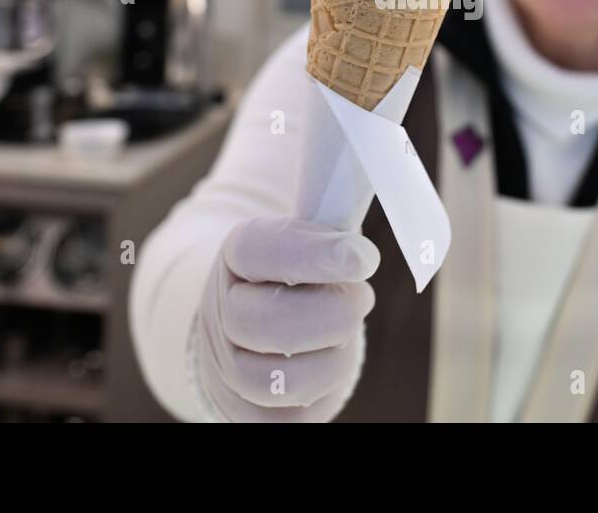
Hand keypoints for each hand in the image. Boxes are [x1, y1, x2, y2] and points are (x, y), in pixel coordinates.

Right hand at [193, 216, 378, 421]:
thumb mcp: (315, 236)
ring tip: (344, 336)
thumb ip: (336, 223)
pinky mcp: (244, 410)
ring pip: (278, 380)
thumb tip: (376, 177)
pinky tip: (327, 365)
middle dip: (332, 315)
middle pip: (268, 324)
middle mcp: (221, 310)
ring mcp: (227, 365)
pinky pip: (284, 419)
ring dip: (330, 359)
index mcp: (237, 255)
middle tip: (359, 298)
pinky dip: (317, 395)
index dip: (313, 255)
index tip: (363, 257)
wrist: (256, 323)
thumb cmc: (304, 272)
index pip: (258, 251)